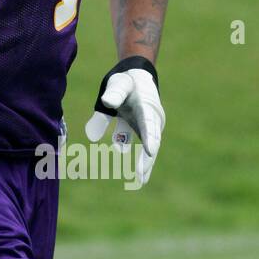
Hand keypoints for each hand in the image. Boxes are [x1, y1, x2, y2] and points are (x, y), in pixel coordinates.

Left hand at [85, 57, 164, 187]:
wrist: (137, 78)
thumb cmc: (127, 81)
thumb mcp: (120, 83)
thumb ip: (114, 93)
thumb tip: (106, 102)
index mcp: (146, 106)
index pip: (148, 123)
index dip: (150, 137)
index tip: (151, 150)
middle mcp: (151, 119)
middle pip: (152, 141)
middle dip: (147, 157)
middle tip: (141, 174)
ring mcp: (149, 127)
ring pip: (149, 148)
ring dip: (146, 163)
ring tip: (141, 180)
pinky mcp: (144, 133)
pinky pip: (143, 150)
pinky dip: (142, 162)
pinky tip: (139, 179)